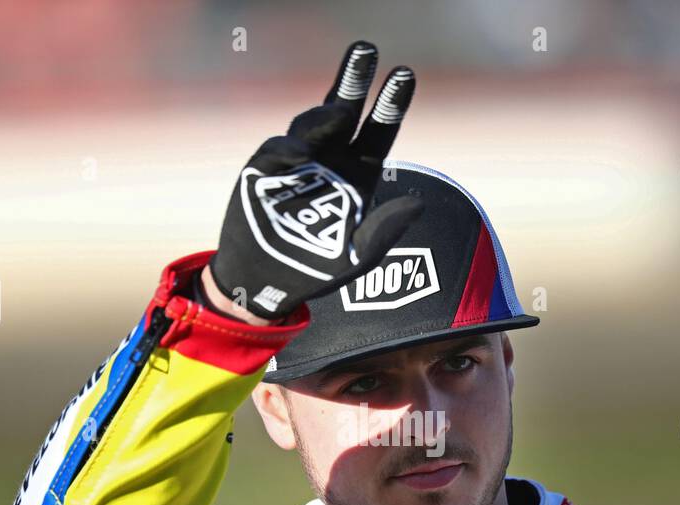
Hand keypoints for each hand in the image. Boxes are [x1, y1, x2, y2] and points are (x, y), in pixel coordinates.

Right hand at [207, 40, 423, 319]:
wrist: (262, 280)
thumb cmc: (313, 268)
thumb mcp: (357, 255)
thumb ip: (385, 230)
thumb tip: (417, 203)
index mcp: (358, 174)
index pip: (378, 131)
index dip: (390, 104)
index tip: (404, 74)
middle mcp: (329, 159)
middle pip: (345, 110)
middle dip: (354, 80)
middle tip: (366, 49)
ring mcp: (296, 160)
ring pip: (311, 124)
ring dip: (325, 113)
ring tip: (339, 111)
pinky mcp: (264, 168)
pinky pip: (278, 149)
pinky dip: (290, 149)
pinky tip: (301, 156)